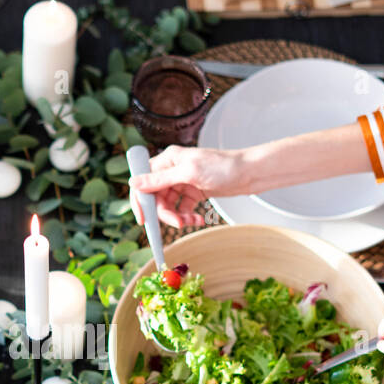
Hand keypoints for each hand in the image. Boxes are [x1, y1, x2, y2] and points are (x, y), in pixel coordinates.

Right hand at [130, 145, 244, 227]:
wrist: (250, 172)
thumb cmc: (224, 166)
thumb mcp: (189, 172)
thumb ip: (160, 179)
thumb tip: (133, 182)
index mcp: (167, 160)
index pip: (143, 181)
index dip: (140, 201)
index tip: (143, 219)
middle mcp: (172, 170)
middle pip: (156, 197)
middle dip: (165, 213)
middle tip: (178, 223)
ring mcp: (183, 181)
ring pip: (169, 206)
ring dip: (178, 217)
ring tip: (192, 221)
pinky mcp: (194, 192)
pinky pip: (182, 208)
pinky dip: (188, 216)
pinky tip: (198, 219)